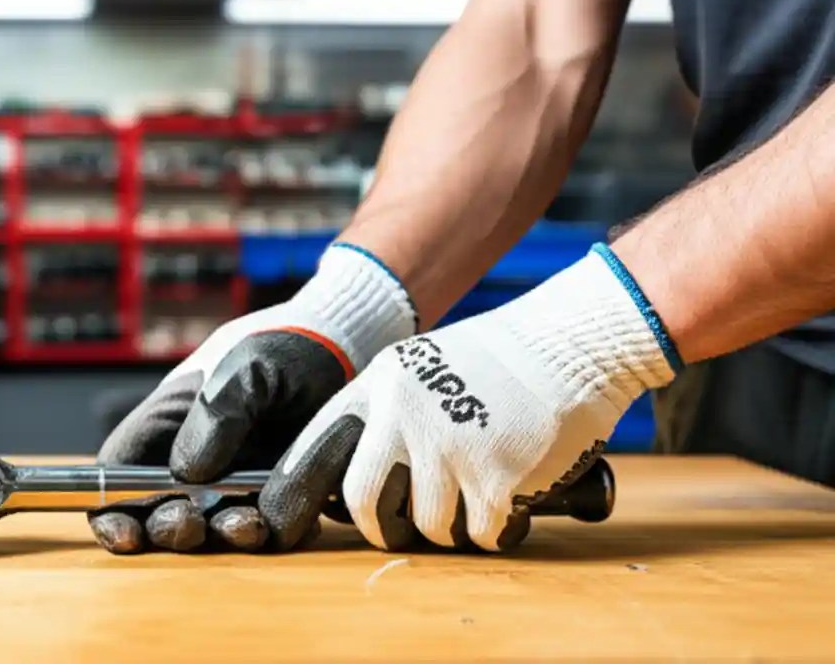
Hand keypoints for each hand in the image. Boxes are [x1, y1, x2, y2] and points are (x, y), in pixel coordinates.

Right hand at [90, 244, 415, 553]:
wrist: (355, 344)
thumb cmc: (290, 343)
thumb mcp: (249, 365)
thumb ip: (217, 415)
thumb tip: (187, 475)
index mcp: (170, 421)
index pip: (118, 470)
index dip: (111, 508)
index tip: (127, 533)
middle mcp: (197, 456)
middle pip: (158, 510)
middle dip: (169, 529)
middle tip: (193, 527)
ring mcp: (238, 478)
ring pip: (213, 526)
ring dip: (223, 535)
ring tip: (248, 525)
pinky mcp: (279, 492)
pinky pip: (268, 526)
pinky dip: (274, 532)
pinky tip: (289, 522)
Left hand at [260, 246, 679, 551]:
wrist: (570, 346)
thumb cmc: (500, 361)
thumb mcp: (424, 367)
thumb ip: (388, 410)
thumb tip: (352, 474)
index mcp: (383, 385)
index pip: (323, 444)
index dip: (309, 486)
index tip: (311, 512)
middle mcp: (406, 415)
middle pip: (364, 501)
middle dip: (380, 528)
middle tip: (396, 532)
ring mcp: (449, 447)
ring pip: (428, 525)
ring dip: (451, 527)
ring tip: (473, 502)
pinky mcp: (495, 477)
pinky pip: (480, 532)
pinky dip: (494, 530)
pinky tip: (508, 504)